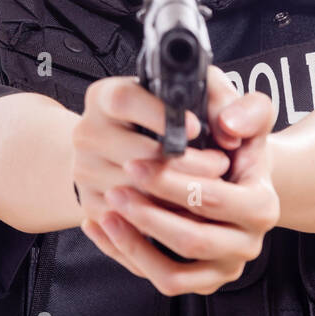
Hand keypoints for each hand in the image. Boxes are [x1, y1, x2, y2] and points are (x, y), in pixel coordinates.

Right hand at [71, 74, 231, 235]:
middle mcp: (87, 132)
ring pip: (135, 193)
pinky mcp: (90, 205)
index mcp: (105, 96)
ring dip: (179, 196)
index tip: (196, 127)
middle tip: (219, 165)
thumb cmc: (171, 119)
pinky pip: (128, 221)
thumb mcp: (195, 94)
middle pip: (135, 155)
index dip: (161, 115)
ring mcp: (85, 171)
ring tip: (208, 186)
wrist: (129, 149)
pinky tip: (188, 208)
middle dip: (187, 164)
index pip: (123, 100)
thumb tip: (229, 129)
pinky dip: (162, 219)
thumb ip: (220, 99)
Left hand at [80, 65, 280, 295]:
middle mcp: (248, 245)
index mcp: (262, 207)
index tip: (134, 164)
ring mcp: (224, 270)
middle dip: (148, 216)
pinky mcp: (201, 284)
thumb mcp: (251, 118)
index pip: (212, 200)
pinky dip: (128, 258)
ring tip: (107, 214)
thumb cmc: (235, 145)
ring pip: (174, 276)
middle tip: (114, 191)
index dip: (170, 184)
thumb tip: (229, 125)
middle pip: (193, 241)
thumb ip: (250, 111)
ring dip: (135, 246)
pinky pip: (161, 282)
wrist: (234, 177)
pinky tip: (103, 228)